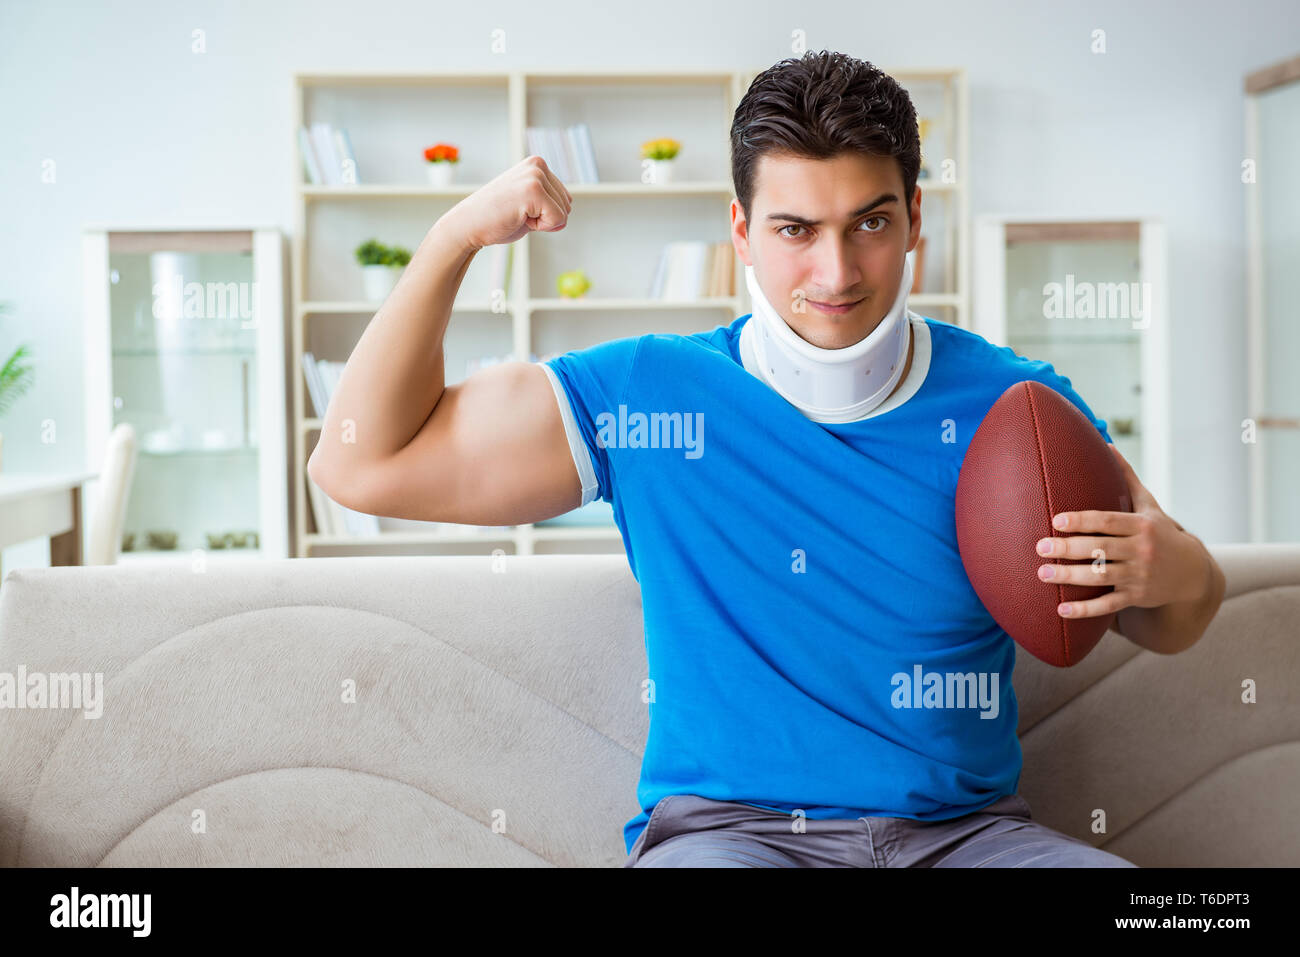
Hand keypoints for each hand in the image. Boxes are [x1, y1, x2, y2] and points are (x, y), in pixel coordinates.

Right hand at [437, 155, 571, 250]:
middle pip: (567, 205)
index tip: (521, 209)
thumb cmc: (497, 218)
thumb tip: (568, 209)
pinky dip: (541, 227)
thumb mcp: (529, 204)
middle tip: (518, 213)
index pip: (565, 199)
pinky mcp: (533, 190)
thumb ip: (548, 202)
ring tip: (516, 214)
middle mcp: (538, 165)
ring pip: (564, 213)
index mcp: (537, 164)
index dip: (546, 214)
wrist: (468, 225)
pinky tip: (518, 218)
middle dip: (546, 218)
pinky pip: (558, 219)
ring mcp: (535, 176)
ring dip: (542, 222)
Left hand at [1034, 443, 1210, 618]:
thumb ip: (1126, 477)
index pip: (1108, 521)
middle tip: (1039, 547)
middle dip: (1069, 549)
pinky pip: (1109, 605)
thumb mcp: (1148, 505)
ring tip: (1043, 573)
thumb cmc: (1160, 533)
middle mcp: (1141, 550)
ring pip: (1101, 577)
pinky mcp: (1137, 597)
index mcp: (1141, 525)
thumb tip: (1106, 443)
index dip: (1082, 521)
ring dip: (1070, 578)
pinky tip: (1062, 611)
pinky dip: (1086, 611)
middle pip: (1101, 549)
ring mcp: (1139, 576)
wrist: (1192, 572)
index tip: (1056, 520)